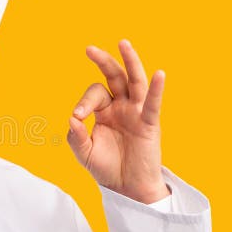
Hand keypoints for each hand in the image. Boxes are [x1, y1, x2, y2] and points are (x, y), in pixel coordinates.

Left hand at [66, 39, 168, 203]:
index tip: (78, 116)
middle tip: (89, 49)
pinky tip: (159, 74)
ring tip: (123, 43)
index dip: (84, 102)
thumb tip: (72, 117)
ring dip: (130, 62)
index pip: (94, 95)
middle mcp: (120, 106)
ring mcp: (135, 112)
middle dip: (103, 61)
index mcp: (104, 110)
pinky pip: (152, 103)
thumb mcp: (84, 153)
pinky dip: (157, 88)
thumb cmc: (106, 167)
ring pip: (134, 82)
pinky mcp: (149, 123)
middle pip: (114, 77)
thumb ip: (76, 136)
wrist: (127, 188)